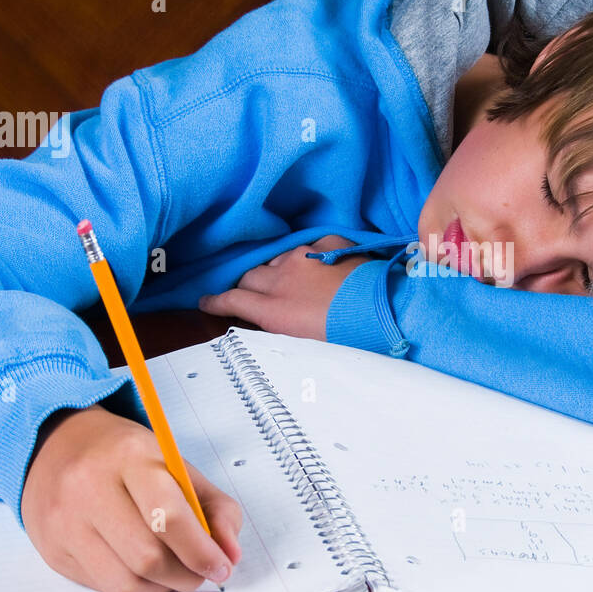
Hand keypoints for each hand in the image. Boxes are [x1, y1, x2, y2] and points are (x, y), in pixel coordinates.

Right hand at [22, 405, 242, 591]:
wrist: (59, 445)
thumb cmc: (125, 458)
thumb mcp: (177, 466)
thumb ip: (215, 508)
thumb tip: (230, 554)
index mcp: (130, 457)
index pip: (169, 517)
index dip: (201, 551)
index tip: (221, 565)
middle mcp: (89, 488)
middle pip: (147, 558)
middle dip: (185, 575)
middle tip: (200, 571)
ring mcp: (65, 523)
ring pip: (125, 583)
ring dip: (161, 588)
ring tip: (171, 570)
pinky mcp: (53, 551)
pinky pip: (104, 588)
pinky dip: (135, 587)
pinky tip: (140, 567)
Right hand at [197, 235, 373, 340]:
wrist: (386, 312)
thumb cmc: (347, 339)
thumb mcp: (306, 346)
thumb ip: (281, 331)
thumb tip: (269, 325)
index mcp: (275, 310)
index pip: (232, 300)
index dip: (215, 301)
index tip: (205, 301)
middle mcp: (282, 279)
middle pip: (249, 277)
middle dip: (245, 286)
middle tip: (249, 295)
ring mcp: (304, 257)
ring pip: (275, 259)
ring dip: (275, 270)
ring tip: (286, 281)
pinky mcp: (328, 245)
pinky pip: (308, 246)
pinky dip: (307, 256)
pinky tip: (317, 264)